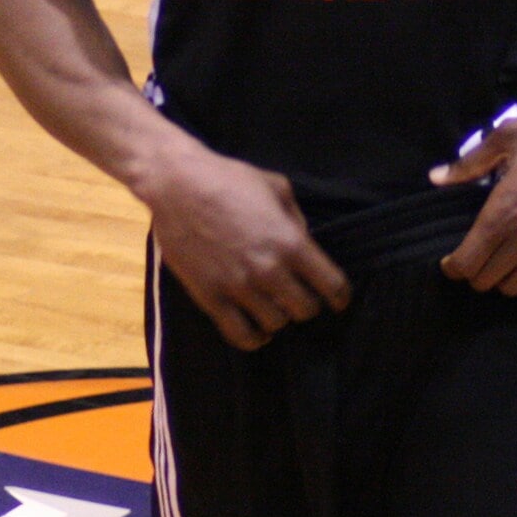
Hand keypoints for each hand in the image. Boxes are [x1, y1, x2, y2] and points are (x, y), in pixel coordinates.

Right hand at [147, 150, 350, 350]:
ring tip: (273, 305)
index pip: (332, 285)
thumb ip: (296, 220)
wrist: (177, 184)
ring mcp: (238, 287)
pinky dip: (255, 338)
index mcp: (290, 242)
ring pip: (276, 323)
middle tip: (298, 294)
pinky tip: (258, 330)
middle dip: (307, 303)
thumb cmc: (228, 178)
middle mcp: (269, 269)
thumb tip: (304, 243)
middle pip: (305, 310)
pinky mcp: (211, 297)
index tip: (338, 298)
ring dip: (279, 315)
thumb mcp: (276, 187)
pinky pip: (241, 335)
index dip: (340, 295)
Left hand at [431, 111, 516, 295]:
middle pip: (486, 280)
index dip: (452, 267)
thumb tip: (435, 178)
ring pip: (514, 288)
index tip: (451, 261)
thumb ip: (469, 162)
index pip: (466, 262)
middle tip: (477, 256)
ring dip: (503, 278)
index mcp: (502, 213)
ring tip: (503, 260)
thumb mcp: (509, 137)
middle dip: (475, 272)